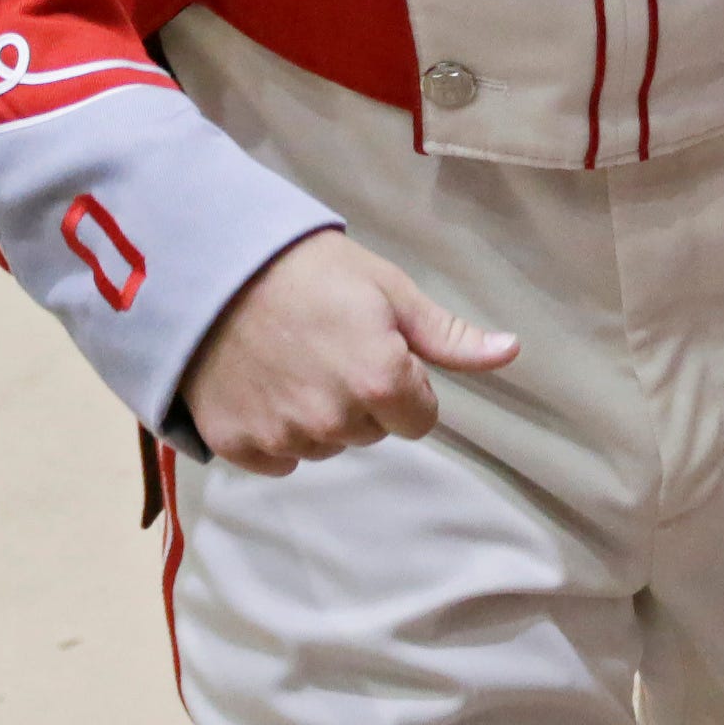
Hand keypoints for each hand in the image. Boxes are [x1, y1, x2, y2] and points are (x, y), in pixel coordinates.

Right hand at [181, 230, 518, 473]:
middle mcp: (334, 421)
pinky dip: (274, 428)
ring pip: (325, 444)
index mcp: (380, 384)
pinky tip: (263, 382)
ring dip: (318, 414)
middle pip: (371, 432)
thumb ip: (449, 336)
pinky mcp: (237, 446)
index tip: (375, 348)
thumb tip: (511, 351)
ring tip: (292, 359)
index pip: (419, 420)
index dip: (405, 383)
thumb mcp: (389, 290)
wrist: (212, 267)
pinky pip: (278, 457)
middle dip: (361, 398)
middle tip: (329, 346)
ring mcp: (282, 437)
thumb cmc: (310, 269)